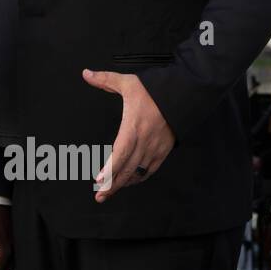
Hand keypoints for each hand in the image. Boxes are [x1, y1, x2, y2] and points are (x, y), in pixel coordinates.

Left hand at [82, 69, 175, 201]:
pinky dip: (139, 178)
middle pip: (127, 169)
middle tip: (99, 195)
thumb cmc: (155, 90)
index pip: (119, 154)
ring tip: (109, 193)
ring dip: (123, 184)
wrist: (184, 94)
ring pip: (138, 173)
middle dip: (112, 184)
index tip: (99, 180)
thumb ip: (106, 80)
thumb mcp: (128, 82)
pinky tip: (130, 182)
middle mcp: (144, 142)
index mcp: (133, 128)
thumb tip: (86, 74)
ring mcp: (155, 148)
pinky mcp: (163, 151)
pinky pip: (150, 170)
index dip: (110, 169)